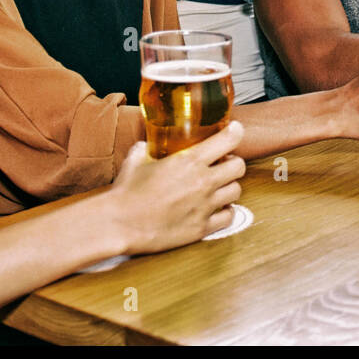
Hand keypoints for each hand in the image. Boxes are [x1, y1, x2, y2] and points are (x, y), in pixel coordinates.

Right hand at [110, 121, 245, 254]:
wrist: (120, 224)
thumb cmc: (126, 192)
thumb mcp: (136, 160)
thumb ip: (145, 148)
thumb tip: (146, 144)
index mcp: (189, 161)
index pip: (228, 140)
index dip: (235, 132)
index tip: (235, 130)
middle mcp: (202, 182)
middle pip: (239, 166)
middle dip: (233, 162)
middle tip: (223, 164)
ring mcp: (204, 206)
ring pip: (237, 191)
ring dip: (229, 186)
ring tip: (219, 187)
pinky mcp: (201, 228)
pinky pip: (229, 217)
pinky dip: (226, 212)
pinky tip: (216, 209)